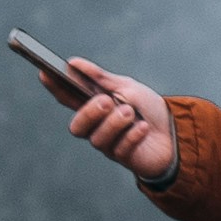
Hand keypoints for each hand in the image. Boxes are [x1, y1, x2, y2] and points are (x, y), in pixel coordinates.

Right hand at [48, 55, 177, 188]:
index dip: (55, 87)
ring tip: (131, 112)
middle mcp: (96, 128)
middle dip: (89, 113)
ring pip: (98, 138)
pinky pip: (120, 149)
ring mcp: (109, 144)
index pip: (67, 98)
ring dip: (115, 123)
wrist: (175, 131)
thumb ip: (101, 78)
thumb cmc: (148, 108)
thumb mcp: (126, 87)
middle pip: (77, 127)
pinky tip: (143, 128)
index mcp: (94, 107)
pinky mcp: (124, 157)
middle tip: (107, 101)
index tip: (45, 72)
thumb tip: (73, 63)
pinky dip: (133, 136)